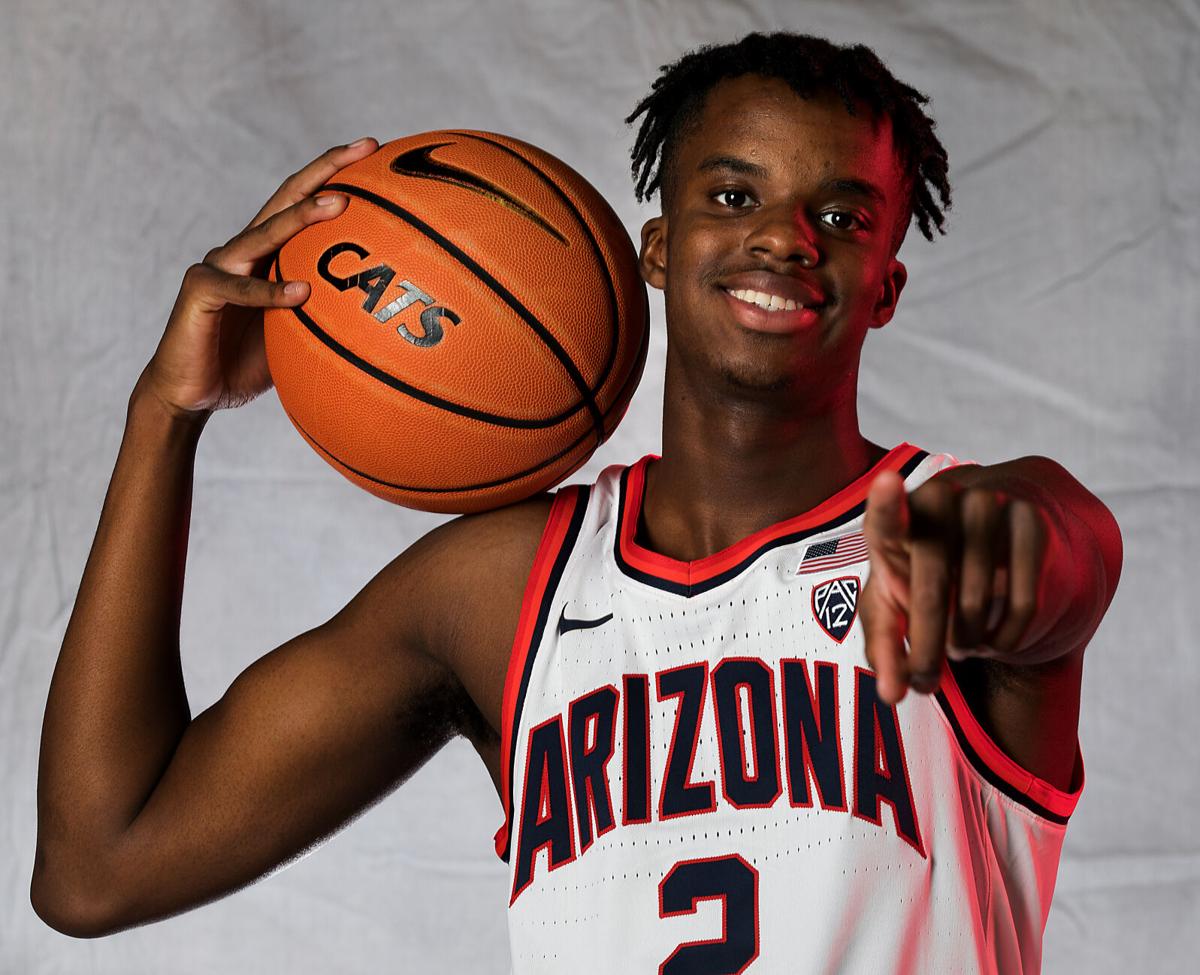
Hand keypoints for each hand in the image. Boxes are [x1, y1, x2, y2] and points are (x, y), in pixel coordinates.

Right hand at [137, 137, 378, 418]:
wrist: (190, 394)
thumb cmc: (245, 365)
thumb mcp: (296, 337)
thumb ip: (327, 318)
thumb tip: (385, 325)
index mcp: (266, 254)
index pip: (302, 202)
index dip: (334, 174)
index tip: (374, 151)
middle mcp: (242, 249)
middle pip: (286, 198)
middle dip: (325, 170)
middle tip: (364, 148)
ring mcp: (218, 265)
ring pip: (264, 234)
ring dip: (301, 217)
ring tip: (339, 205)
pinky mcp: (200, 291)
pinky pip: (241, 289)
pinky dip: (271, 292)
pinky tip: (301, 292)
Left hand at [859, 470, 1048, 704]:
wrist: (1004, 545)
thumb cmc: (931, 577)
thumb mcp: (896, 603)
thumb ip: (884, 645)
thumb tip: (891, 696)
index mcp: (897, 518)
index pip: (887, 516)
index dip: (886, 504)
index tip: (887, 484)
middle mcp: (941, 499)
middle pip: (931, 590)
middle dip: (925, 648)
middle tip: (924, 682)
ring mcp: (989, 504)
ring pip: (977, 601)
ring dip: (967, 640)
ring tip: (961, 641)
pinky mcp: (1033, 522)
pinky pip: (1022, 601)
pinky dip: (1005, 635)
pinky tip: (995, 633)